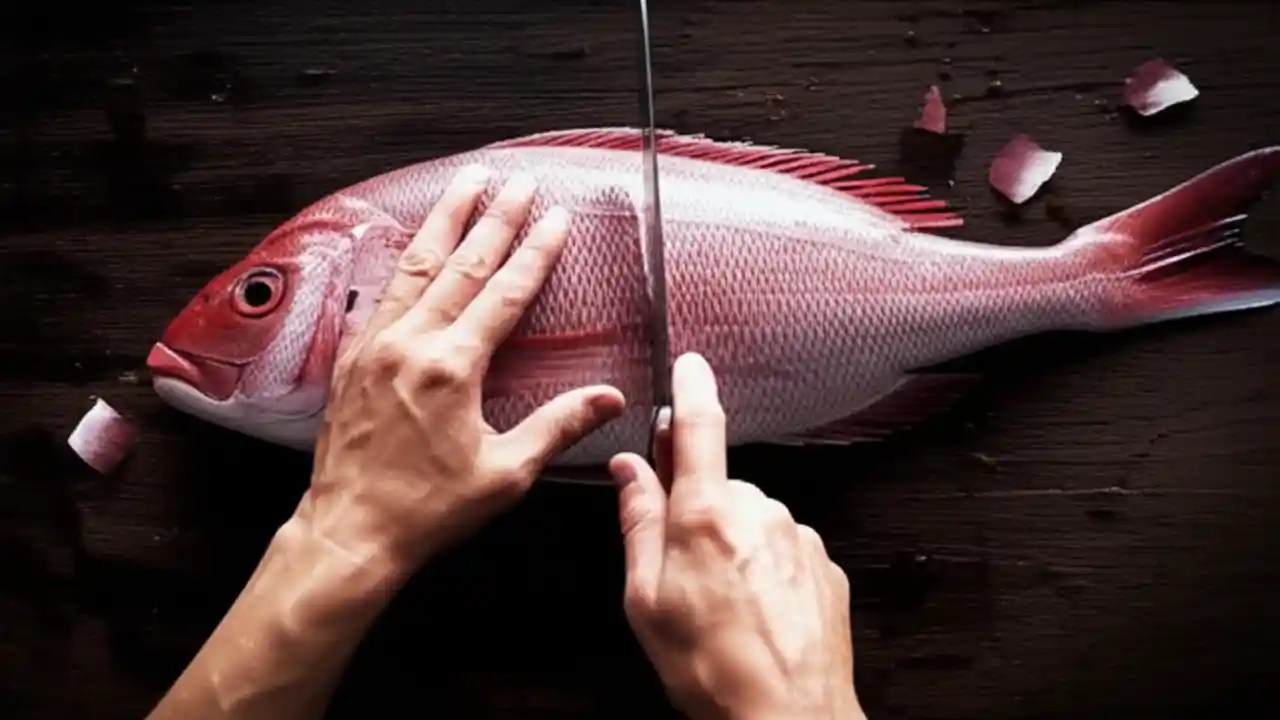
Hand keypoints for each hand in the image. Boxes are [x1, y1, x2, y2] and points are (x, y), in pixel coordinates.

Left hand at [300, 164, 624, 572]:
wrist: (350, 532)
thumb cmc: (426, 509)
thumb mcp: (506, 473)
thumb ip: (557, 426)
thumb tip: (609, 398)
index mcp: (451, 367)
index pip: (503, 293)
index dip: (534, 251)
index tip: (554, 216)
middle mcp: (409, 343)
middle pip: (459, 265)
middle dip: (493, 218)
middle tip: (516, 181)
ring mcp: (374, 346)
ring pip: (414, 266)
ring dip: (443, 220)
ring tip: (464, 182)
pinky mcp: (352, 358)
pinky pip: (383, 292)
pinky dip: (405, 259)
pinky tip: (413, 243)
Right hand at [609, 353, 864, 719]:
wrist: (788, 719)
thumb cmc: (711, 669)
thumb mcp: (646, 600)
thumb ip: (639, 523)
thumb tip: (631, 471)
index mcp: (706, 514)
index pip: (700, 427)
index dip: (692, 389)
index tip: (689, 364)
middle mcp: (759, 512)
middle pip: (718, 487)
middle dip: (697, 514)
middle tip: (682, 574)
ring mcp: (798, 536)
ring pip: (751, 520)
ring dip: (733, 547)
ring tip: (723, 609)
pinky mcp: (824, 564)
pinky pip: (782, 549)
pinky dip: (765, 570)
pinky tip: (754, 614)